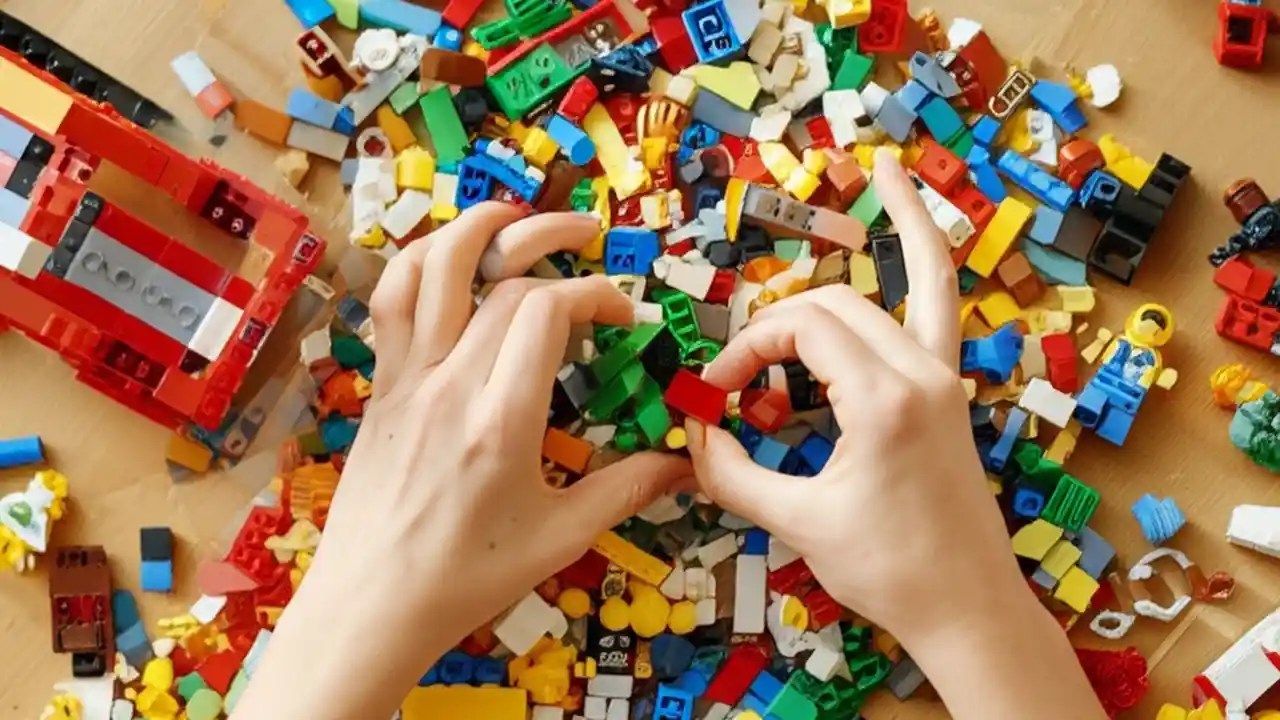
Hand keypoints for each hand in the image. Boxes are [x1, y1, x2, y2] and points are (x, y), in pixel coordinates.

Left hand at [237, 203, 688, 719]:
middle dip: (552, 247)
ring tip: (516, 216)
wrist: (370, 605)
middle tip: (590, 243)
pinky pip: (391, 301)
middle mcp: (448, 384)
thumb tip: (688, 464)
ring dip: (476, 227)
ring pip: (430, 268)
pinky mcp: (380, 385)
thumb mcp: (559, 538)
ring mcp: (406, 379)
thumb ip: (626, 490)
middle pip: (501, 282)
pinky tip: (450, 257)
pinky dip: (420, 261)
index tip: (621, 318)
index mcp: (499, 420)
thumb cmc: (467, 578)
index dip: (593, 295)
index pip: (546, 311)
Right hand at [688, 152, 1020, 641]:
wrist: (969, 610)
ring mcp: (946, 379)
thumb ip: (733, 474)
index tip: (716, 397)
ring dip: (900, 227)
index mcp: (885, 400)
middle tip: (740, 375)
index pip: (801, 329)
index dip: (746, 350)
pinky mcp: (950, 394)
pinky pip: (943, 310)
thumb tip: (691, 438)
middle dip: (778, 323)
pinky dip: (932, 261)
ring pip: (913, 282)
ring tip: (889, 166)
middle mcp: (924, 373)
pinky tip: (923, 223)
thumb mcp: (798, 523)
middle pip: (837, 303)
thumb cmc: (888, 572)